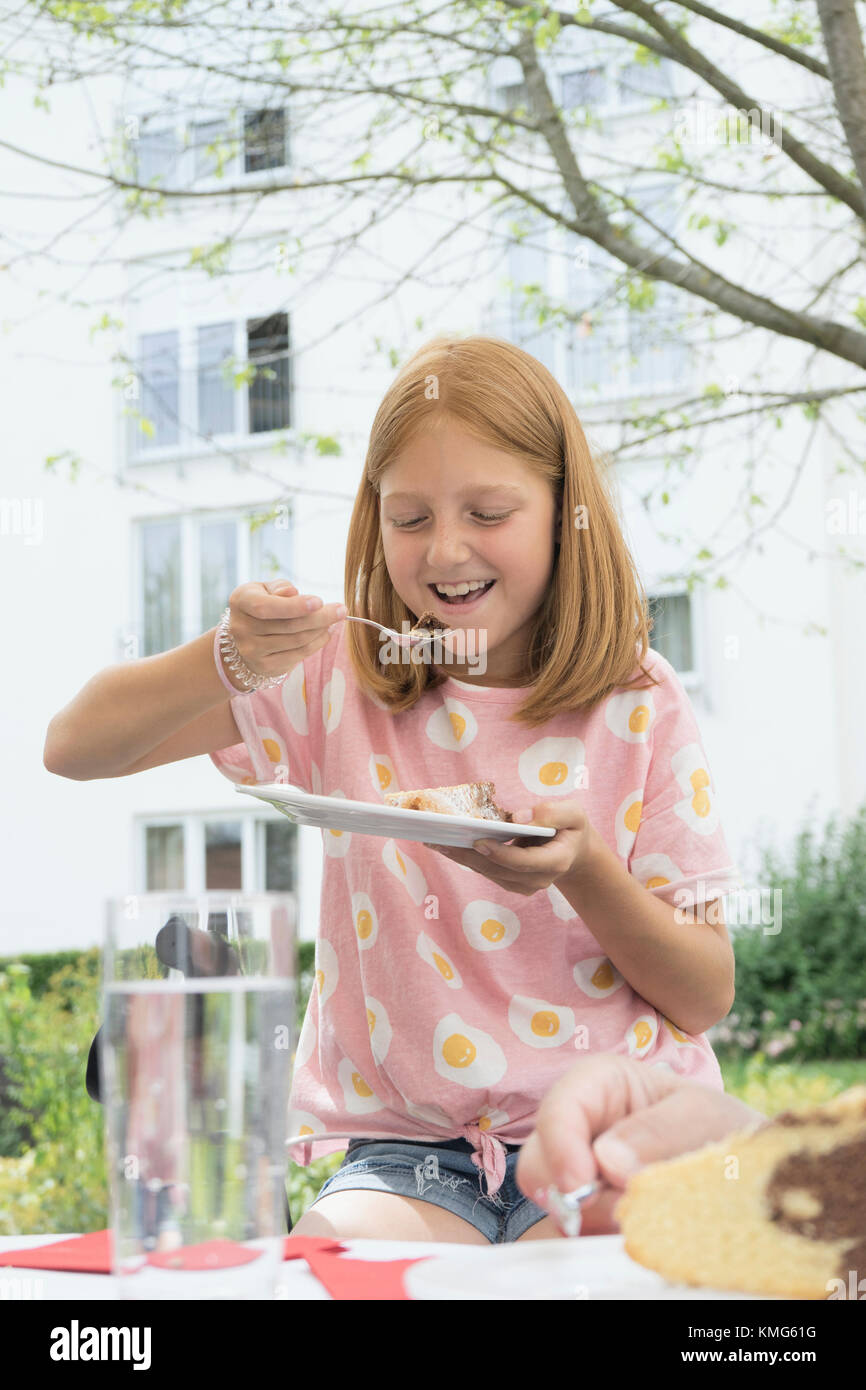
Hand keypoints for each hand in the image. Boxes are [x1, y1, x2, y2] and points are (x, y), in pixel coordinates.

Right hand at [224, 579, 346, 687]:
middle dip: (320, 617)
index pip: (265, 607)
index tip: (319, 601)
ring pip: (297, 641)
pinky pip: (298, 654)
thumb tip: (293, 592)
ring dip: (321, 630)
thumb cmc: (263, 603)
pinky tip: (326, 632)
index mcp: (241, 601)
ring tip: (335, 619)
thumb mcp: (265, 589)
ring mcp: (252, 650)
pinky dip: (317, 643)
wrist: (245, 637)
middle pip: (288, 625)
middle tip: (341, 610)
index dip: (293, 606)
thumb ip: (280, 587)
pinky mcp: (265, 666)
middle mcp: (241, 628)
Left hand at [422, 797, 594, 896]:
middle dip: (467, 855)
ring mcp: (524, 885)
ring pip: (487, 873)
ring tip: (435, 840)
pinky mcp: (511, 883)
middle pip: (497, 870)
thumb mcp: (573, 813)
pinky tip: (446, 845)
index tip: (477, 840)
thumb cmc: (572, 828)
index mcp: (555, 861)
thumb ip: (551, 813)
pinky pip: (486, 871)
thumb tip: (517, 817)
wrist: (574, 851)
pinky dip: (466, 858)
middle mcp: (538, 879)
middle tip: (440, 840)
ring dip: (461, 858)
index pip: (523, 862)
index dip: (499, 853)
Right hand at [515, 1055, 764, 1234]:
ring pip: (554, 1203)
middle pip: (539, 1160)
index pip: (561, 1105)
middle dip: (571, 1192)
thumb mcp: (704, 1117)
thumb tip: (605, 1161)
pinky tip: (642, 1238)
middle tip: (619, 1214)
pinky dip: (600, 1242)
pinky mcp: (592, 1217)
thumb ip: (659, 1132)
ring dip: (591, 1221)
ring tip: (648, 1224)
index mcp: (603, 1086)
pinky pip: (576, 1234)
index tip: (580, 1183)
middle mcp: (583, 1131)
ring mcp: (584, 1178)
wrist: (750, 1179)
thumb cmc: (724, 1130)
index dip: (560, 1142)